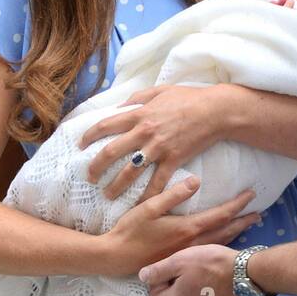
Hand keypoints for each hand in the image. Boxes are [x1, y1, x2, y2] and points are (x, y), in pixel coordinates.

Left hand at [78, 83, 238, 202]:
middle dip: (96, 167)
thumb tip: (121, 106)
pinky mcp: (173, 160)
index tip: (81, 145)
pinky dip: (147, 196)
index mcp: (138, 114)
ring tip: (108, 195)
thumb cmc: (189, 98)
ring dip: (116, 186)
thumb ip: (138, 97)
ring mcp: (158, 149)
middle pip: (111, 152)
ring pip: (130, 172)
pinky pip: (157, 183)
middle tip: (89, 177)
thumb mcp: (160, 90)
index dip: (89, 136)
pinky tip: (140, 205)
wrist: (216, 111)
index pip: (105, 126)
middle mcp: (144, 133)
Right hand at [98, 175, 261, 278]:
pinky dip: (223, 241)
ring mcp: (188, 253)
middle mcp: (193, 242)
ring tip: (247, 225)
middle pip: (226, 230)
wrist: (115, 257)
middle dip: (244, 221)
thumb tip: (197, 181)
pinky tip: (224, 240)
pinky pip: (210, 249)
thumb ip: (173, 194)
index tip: (252, 194)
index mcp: (188, 228)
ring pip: (220, 242)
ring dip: (236, 232)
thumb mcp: (149, 207)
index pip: (221, 215)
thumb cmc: (130, 230)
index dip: (238, 204)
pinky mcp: (181, 258)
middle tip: (260, 213)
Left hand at [138, 244, 244, 295]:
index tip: (171, 266)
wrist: (248, 274)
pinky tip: (216, 280)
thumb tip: (142, 277)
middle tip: (187, 266)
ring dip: (191, 288)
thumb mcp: (180, 261)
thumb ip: (158, 271)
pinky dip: (206, 293)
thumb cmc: (211, 265)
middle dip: (175, 284)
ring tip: (203, 271)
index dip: (159, 280)